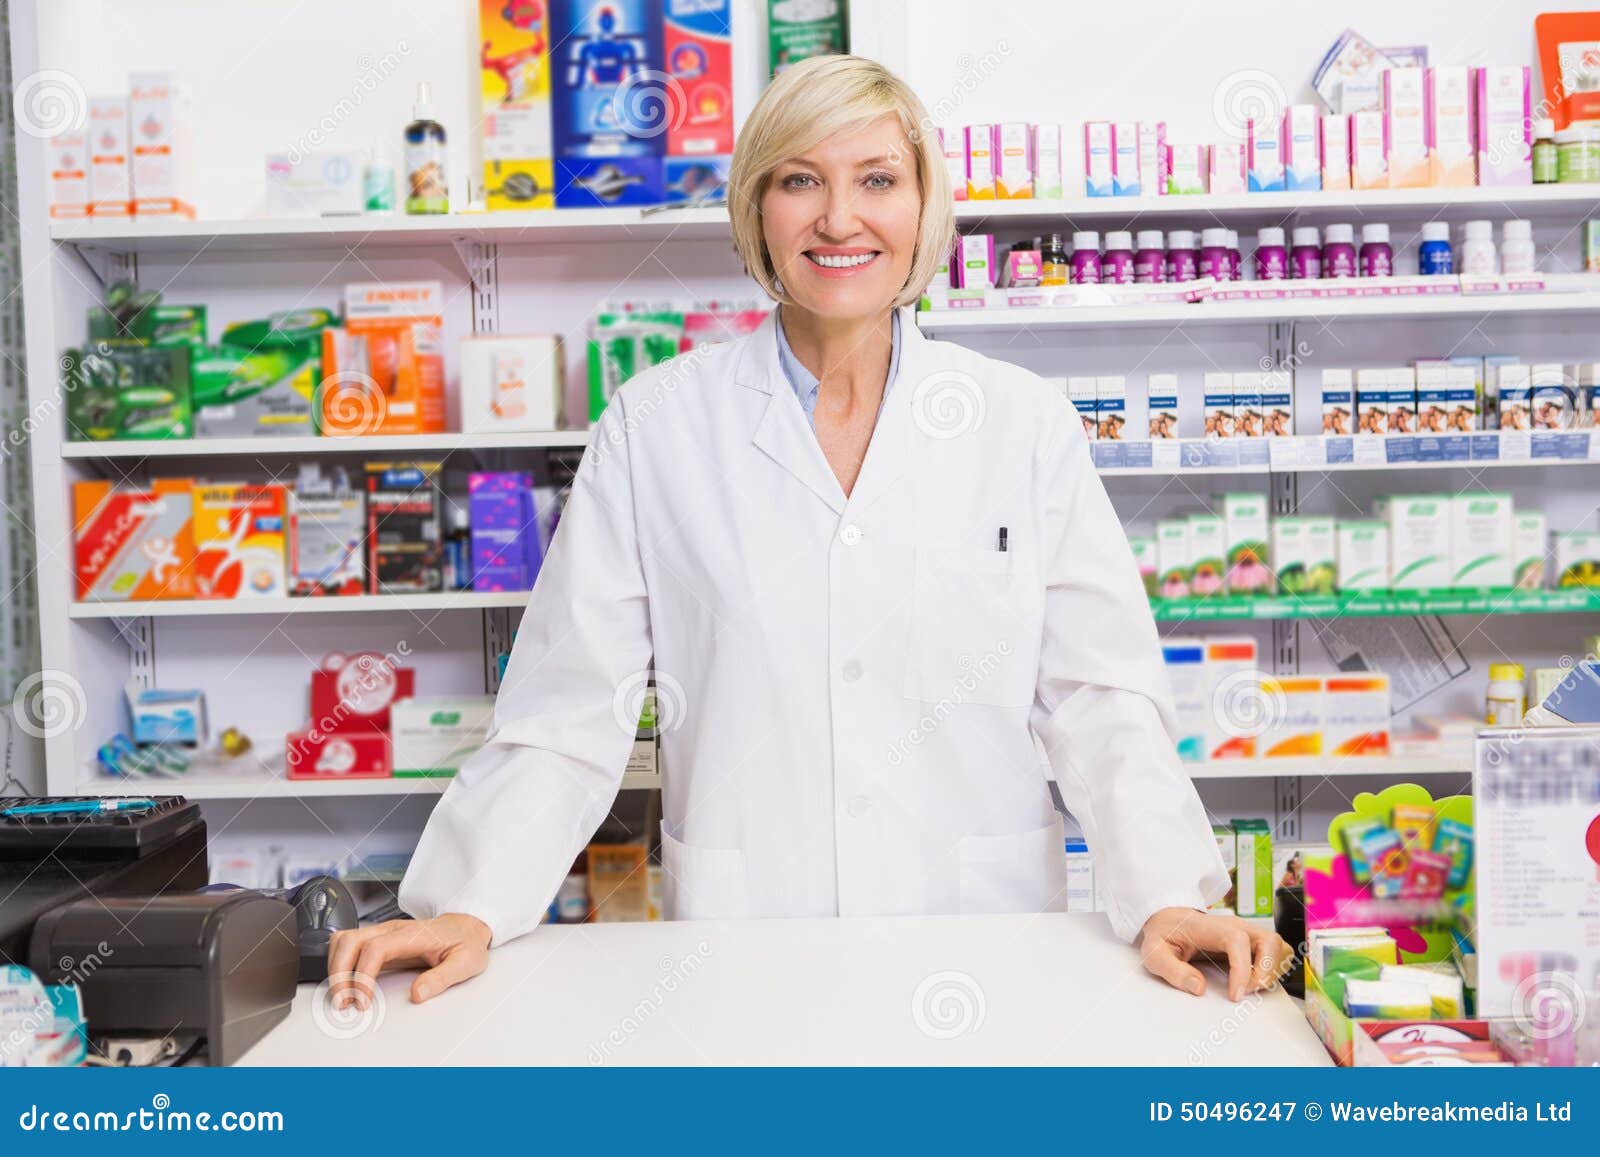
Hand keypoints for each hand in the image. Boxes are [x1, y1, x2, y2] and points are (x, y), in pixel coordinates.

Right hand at [327, 913, 491, 1007]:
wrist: (466, 927)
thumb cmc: (465, 942)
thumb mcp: (466, 962)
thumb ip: (442, 978)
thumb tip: (418, 994)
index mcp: (413, 934)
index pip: (376, 948)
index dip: (364, 975)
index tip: (364, 1001)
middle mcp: (393, 930)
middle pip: (351, 941)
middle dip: (340, 973)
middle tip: (344, 1002)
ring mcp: (383, 933)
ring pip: (344, 939)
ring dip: (336, 967)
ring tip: (342, 996)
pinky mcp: (379, 940)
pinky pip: (348, 945)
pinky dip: (339, 963)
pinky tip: (345, 983)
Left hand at [1138, 907, 1292, 1000]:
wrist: (1169, 921)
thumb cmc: (1164, 936)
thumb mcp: (1154, 954)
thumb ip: (1173, 971)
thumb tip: (1199, 987)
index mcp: (1209, 927)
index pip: (1237, 940)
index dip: (1242, 969)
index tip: (1235, 994)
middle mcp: (1234, 926)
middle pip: (1269, 939)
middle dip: (1266, 970)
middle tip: (1246, 990)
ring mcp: (1245, 932)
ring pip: (1278, 945)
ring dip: (1273, 970)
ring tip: (1251, 986)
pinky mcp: (1251, 942)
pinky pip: (1276, 952)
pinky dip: (1274, 968)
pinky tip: (1255, 980)